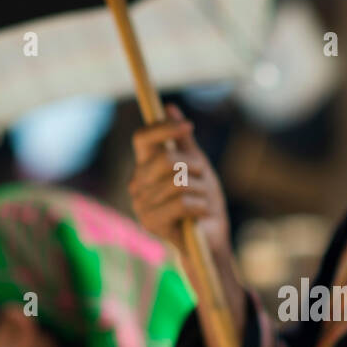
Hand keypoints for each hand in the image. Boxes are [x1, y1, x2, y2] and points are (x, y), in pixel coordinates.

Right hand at [129, 104, 230, 260]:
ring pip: (178, 182)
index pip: (142, 138)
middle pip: (165, 159)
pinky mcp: (151, 224)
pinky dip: (201, 206)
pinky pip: (182, 203)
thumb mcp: (196, 166)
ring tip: (204, 201)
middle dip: (194, 166)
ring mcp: (141, 205)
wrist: (210, 238)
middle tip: (204, 177)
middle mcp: (137, 184)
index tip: (190, 126)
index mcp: (144, 167)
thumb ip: (183, 141)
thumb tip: (169, 107)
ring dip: (202, 189)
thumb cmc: (203, 201)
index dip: (163, 128)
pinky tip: (200, 214)